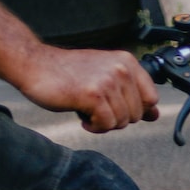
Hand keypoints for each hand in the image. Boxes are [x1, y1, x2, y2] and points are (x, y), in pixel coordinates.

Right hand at [12, 47, 157, 132]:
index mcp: (127, 62)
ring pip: (122, 122)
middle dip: (117, 118)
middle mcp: (121, 69)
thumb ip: (131, 94)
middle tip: (96, 108)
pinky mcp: (93, 95)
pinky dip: (95, 127)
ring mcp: (108, 81)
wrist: (34, 65)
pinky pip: (107, 125)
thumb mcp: (106, 78)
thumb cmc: (69, 74)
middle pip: (137, 114)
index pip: (152, 99)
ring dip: (103, 123)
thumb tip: (155, 115)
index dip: (136, 110)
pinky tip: (82, 117)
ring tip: (87, 110)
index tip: (116, 107)